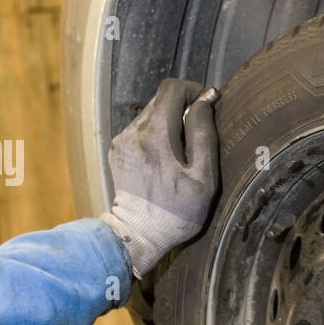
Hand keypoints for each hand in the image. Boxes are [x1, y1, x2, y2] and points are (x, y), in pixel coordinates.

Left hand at [99, 79, 219, 277]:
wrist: (139, 236)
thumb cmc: (178, 212)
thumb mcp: (204, 178)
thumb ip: (204, 135)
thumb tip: (204, 101)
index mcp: (155, 135)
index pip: (172, 88)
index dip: (193, 90)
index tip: (206, 106)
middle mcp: (133, 132)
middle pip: (160, 99)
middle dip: (182, 108)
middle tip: (196, 134)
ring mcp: (122, 141)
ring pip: (149, 114)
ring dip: (169, 123)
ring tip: (181, 152)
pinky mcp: (117, 151)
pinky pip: (140, 130)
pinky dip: (155, 135)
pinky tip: (164, 160)